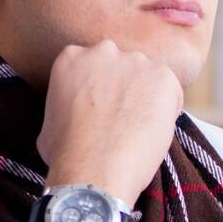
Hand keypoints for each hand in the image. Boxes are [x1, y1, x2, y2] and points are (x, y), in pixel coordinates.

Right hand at [36, 38, 183, 206]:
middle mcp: (104, 51)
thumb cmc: (67, 154)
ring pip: (149, 78)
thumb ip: (67, 102)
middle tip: (123, 120)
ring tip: (138, 131)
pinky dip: (168, 111)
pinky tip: (153, 132)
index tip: (103, 111)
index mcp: (73, 57)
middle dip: (126, 89)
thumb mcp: (50, 120)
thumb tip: (75, 113)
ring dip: (148, 99)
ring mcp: (135, 62)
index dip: (102, 91)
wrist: (93, 170)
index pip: (95, 66)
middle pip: (124, 67)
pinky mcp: (162, 77)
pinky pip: (172, 92)